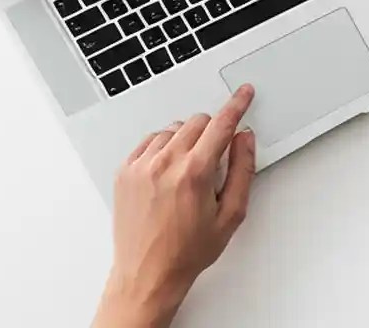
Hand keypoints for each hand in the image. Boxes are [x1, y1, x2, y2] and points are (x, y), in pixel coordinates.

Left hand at [93, 86, 256, 327]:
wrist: (147, 274)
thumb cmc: (187, 250)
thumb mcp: (230, 214)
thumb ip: (242, 170)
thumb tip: (244, 139)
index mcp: (194, 173)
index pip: (221, 124)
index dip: (237, 105)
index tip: (243, 94)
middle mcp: (165, 164)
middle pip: (197, 121)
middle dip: (212, 131)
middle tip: (214, 158)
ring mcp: (141, 166)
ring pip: (173, 129)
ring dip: (187, 140)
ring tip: (189, 171)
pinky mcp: (124, 172)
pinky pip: (149, 141)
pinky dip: (163, 147)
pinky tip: (169, 170)